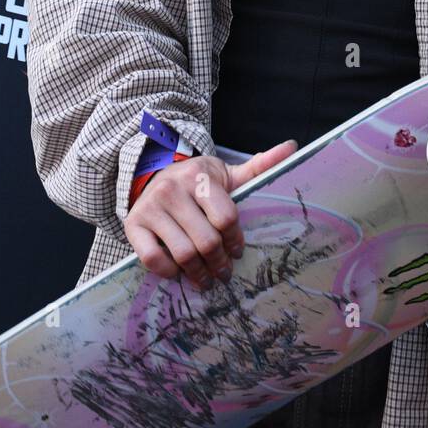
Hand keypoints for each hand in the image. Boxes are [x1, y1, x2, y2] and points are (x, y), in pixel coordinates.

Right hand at [124, 140, 297, 290]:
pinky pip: (152, 258)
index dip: (236, 239)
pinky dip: (168, 271)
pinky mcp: (133, 224)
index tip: (238, 250)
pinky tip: (179, 272)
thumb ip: (260, 166)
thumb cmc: (199, 182)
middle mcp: (173, 188)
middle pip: (206, 240)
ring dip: (198, 273)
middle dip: (220, 263)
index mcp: (200, 175)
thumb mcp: (227, 173)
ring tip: (207, 279)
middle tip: (225, 273)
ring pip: (182, 253)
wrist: (156, 177)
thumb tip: (293, 147)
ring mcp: (150, 206)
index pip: (226, 217)